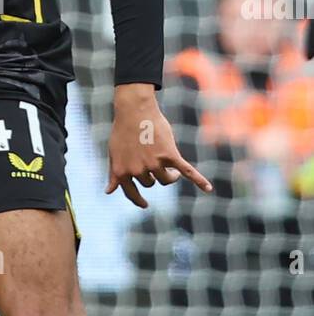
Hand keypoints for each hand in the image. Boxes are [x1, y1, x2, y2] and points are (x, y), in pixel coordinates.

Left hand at [107, 84, 211, 208]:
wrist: (134, 110)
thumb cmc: (123, 131)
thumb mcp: (114, 154)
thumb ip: (113, 174)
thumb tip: (108, 192)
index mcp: (122, 172)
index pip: (131, 193)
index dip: (138, 200)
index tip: (145, 204)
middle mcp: (138, 171)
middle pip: (151, 184)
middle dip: (154, 175)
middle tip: (154, 160)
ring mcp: (154, 163)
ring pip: (166, 180)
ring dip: (170, 176)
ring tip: (171, 168)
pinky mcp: (170, 155)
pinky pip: (187, 171)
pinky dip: (199, 180)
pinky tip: (208, 189)